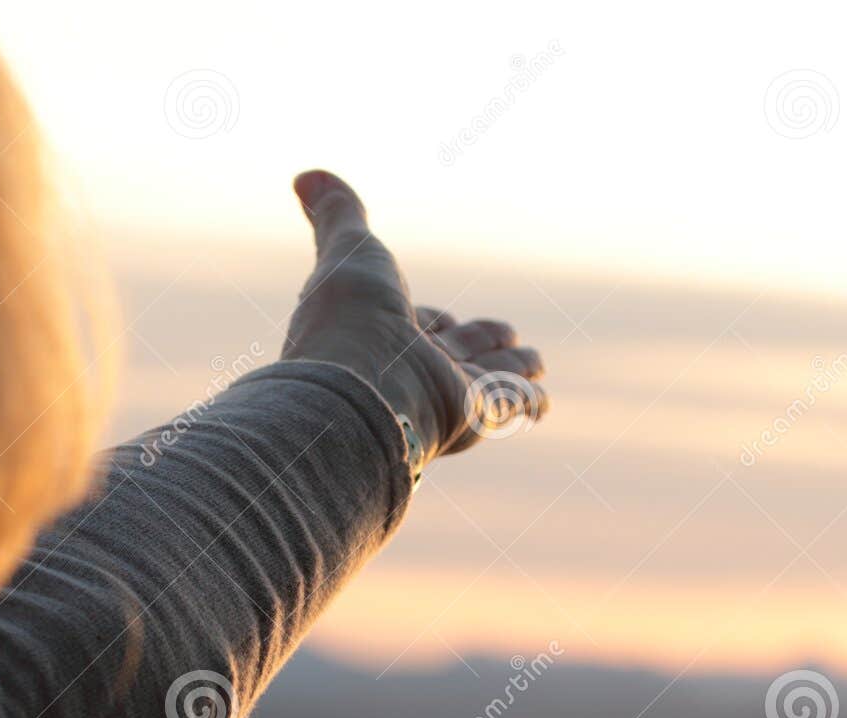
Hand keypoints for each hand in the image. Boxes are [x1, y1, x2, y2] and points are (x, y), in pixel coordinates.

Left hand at [281, 170, 548, 461]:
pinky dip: (530, 403)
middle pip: (460, 352)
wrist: (362, 385)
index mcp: (384, 338)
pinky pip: (513, 406)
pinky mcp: (477, 412)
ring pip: (492, 378)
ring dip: (514, 368)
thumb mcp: (348, 249)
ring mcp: (447, 395)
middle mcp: (415, 369)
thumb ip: (337, 215)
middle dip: (483, 341)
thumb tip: (305, 176)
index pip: (420, 325)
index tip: (438, 317)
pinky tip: (541, 404)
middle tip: (509, 334)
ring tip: (536, 363)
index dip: (434, 318)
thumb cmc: (350, 318)